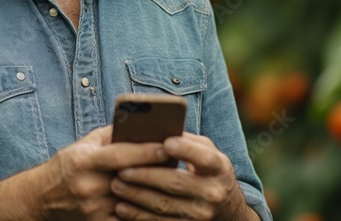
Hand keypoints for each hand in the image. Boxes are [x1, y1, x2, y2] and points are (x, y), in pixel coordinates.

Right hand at [38, 126, 170, 220]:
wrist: (42, 198)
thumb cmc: (69, 164)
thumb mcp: (86, 144)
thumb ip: (113, 136)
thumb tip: (144, 126)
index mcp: (85, 162)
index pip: (120, 156)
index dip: (146, 151)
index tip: (169, 146)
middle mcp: (89, 187)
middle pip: (132, 181)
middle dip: (158, 174)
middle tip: (183, 168)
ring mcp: (93, 210)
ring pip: (134, 203)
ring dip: (156, 195)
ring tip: (178, 187)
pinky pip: (127, 220)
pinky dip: (145, 214)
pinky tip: (161, 208)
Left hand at [108, 133, 252, 220]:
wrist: (224, 206)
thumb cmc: (208, 170)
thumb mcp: (207, 152)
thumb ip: (187, 140)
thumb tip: (158, 128)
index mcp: (219, 168)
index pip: (204, 158)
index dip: (186, 150)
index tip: (166, 143)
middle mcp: (212, 192)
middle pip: (176, 182)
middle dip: (146, 175)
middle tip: (121, 168)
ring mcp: (201, 213)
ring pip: (164, 204)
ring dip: (137, 195)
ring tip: (116, 185)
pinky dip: (138, 216)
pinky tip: (121, 207)